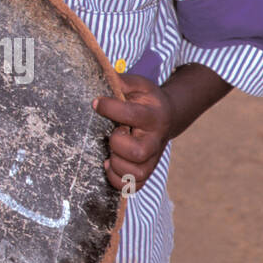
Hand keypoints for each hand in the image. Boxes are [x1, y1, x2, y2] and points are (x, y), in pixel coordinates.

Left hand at [93, 74, 174, 193]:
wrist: (166, 118)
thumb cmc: (146, 101)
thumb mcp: (139, 85)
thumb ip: (123, 81)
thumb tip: (105, 76)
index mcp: (153, 116)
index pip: (133, 114)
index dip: (111, 108)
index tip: (96, 103)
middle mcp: (155, 140)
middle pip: (136, 152)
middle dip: (117, 143)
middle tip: (113, 134)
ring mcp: (152, 160)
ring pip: (134, 173)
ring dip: (115, 163)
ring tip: (111, 150)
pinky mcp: (146, 173)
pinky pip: (132, 187)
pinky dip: (116, 179)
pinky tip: (110, 164)